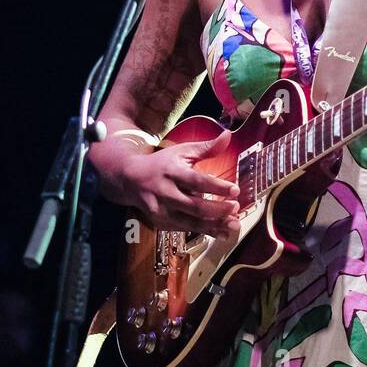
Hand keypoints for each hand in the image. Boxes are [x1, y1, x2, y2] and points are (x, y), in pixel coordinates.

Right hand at [117, 138, 242, 243]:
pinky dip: (205, 231)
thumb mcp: (182, 151)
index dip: (217, 187)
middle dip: (218, 210)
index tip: (236, 190)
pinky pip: (186, 229)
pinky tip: (221, 231)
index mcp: (172, 172)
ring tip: (234, 224)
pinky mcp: (161, 223)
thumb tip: (228, 135)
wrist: (130, 180)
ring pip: (191, 222)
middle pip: (194, 206)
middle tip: (236, 208)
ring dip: (214, 225)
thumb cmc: (162, 163)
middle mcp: (165, 193)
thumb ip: (206, 147)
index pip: (197, 181)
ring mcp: (161, 211)